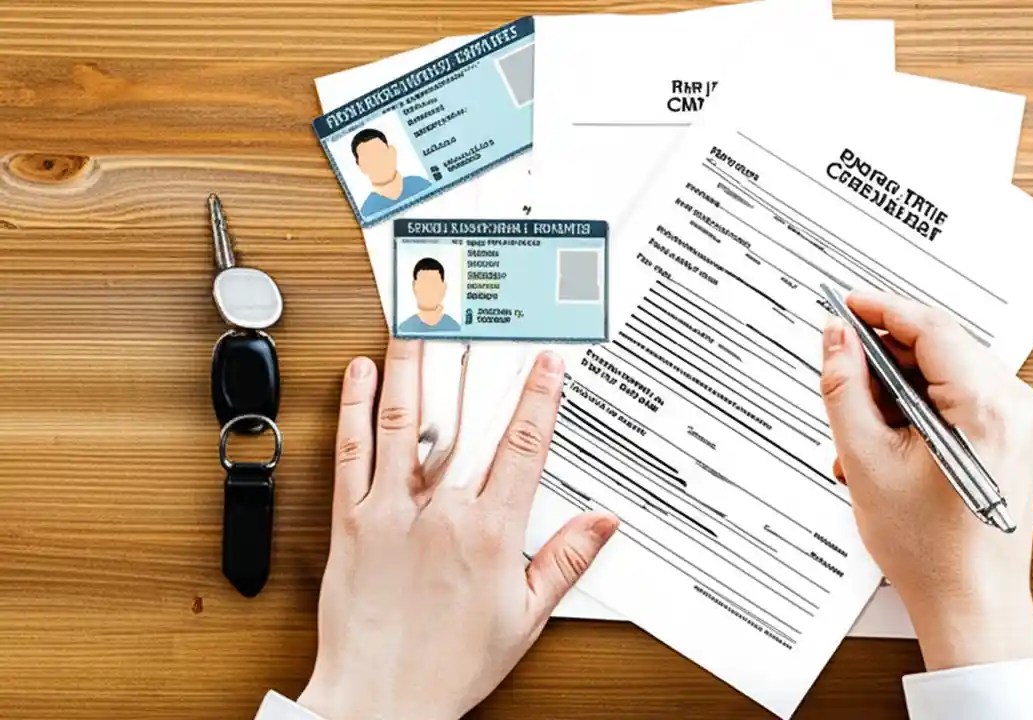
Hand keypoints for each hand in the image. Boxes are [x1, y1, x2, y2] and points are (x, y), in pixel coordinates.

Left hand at [297, 340, 618, 719]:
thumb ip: (565, 561)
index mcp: (491, 531)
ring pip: (402, 420)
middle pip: (462, 418)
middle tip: (475, 312)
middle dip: (472, 358)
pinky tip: (359, 372)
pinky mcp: (348, 521)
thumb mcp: (526, 617)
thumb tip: (603, 522)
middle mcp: (440, 511)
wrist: (379, 702)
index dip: (538, 396)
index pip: (523, 446)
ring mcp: (390, 511)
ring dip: (409, 363)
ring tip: (415, 321)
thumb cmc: (450, 665)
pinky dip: (354, 407)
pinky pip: (350, 452)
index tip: (546, 361)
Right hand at [819, 290, 1032, 670]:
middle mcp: (1017, 406)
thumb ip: (845, 388)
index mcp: (988, 407)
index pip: (930, 327)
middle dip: (884, 359)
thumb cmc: (932, 551)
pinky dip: (920, 406)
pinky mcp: (1015, 435)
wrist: (971, 602)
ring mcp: (1022, 421)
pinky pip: (961, 396)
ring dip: (898, 387)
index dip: (880, 309)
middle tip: (841, 375)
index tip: (846, 305)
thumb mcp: (867, 460)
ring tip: (862, 431)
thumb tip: (836, 340)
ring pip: (946, 372)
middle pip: (939, 347)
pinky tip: (888, 440)